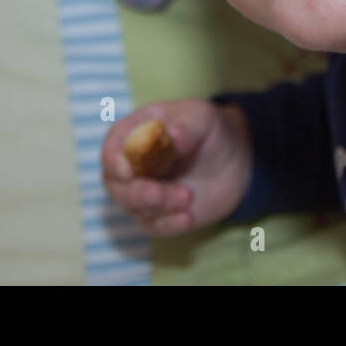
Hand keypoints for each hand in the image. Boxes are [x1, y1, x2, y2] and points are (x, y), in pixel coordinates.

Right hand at [101, 99, 252, 236]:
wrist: (233, 158)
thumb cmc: (208, 130)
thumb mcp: (202, 119)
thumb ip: (186, 127)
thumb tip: (172, 136)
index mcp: (134, 133)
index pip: (112, 148)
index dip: (114, 161)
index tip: (127, 171)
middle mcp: (132, 166)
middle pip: (116, 185)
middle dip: (137, 192)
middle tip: (159, 194)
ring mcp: (144, 192)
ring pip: (136, 208)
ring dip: (160, 206)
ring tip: (188, 196)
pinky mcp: (160, 214)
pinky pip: (156, 226)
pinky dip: (169, 224)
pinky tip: (187, 219)